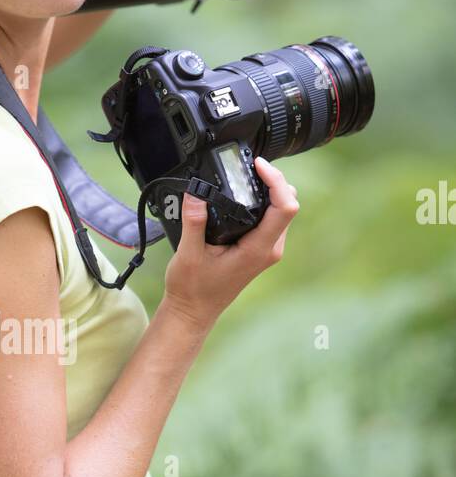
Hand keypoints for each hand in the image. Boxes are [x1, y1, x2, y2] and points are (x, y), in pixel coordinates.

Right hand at [162, 156, 299, 332]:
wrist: (193, 311)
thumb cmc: (192, 289)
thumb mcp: (188, 253)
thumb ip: (194, 221)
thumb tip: (196, 192)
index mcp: (257, 250)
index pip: (285, 208)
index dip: (276, 181)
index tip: (258, 166)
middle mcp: (268, 250)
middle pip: (288, 204)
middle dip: (274, 180)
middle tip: (252, 167)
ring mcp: (267, 251)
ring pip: (282, 211)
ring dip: (271, 190)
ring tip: (250, 176)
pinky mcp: (260, 250)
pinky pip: (272, 219)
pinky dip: (264, 202)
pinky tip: (246, 195)